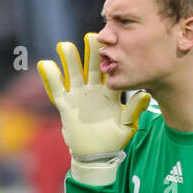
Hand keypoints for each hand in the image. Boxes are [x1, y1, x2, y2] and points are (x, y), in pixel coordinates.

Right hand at [37, 33, 148, 182]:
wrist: (96, 154)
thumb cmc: (112, 139)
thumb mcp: (126, 125)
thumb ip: (133, 110)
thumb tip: (145, 95)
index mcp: (109, 91)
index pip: (110, 71)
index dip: (112, 59)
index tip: (114, 46)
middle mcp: (93, 89)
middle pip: (91, 66)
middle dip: (91, 52)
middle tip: (92, 37)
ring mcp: (78, 95)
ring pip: (73, 73)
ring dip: (69, 59)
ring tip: (65, 47)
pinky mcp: (65, 104)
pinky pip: (57, 89)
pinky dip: (51, 77)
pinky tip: (47, 64)